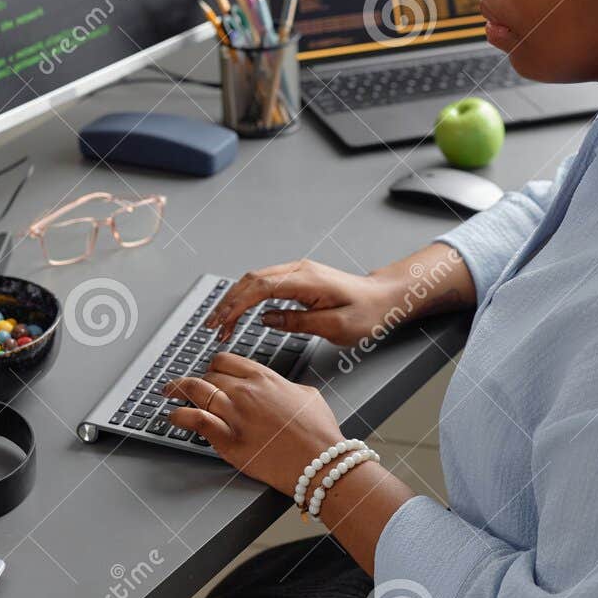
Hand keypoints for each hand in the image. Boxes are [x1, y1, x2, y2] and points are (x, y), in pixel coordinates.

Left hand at [166, 353, 343, 493]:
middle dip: (200, 381)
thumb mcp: (308, 396)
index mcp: (264, 378)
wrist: (318, 461)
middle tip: (192, 388)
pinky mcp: (227, 439)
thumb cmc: (318, 433)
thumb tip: (281, 389)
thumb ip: (287, 387)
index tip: (210, 373)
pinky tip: (172, 416)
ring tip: (169, 393)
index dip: (214, 367)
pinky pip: (194, 419)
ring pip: (196, 391)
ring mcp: (234, 413)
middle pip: (208, 375)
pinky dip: (179, 416)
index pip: (226, 360)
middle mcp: (245, 391)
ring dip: (179, 391)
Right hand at [203, 259, 403, 347]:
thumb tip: (266, 318)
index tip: (222, 323)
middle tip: (213, 327)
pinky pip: (264, 284)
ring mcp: (297, 272)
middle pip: (250, 280)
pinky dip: (246, 297)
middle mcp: (298, 270)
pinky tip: (238, 312)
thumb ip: (298, 322)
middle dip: (227, 303)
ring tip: (220, 323)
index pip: (259, 288)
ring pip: (254, 280)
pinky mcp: (297, 279)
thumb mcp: (335, 327)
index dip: (236, 305)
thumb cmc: (367, 313)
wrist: (384, 298)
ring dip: (234, 300)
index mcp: (306, 279)